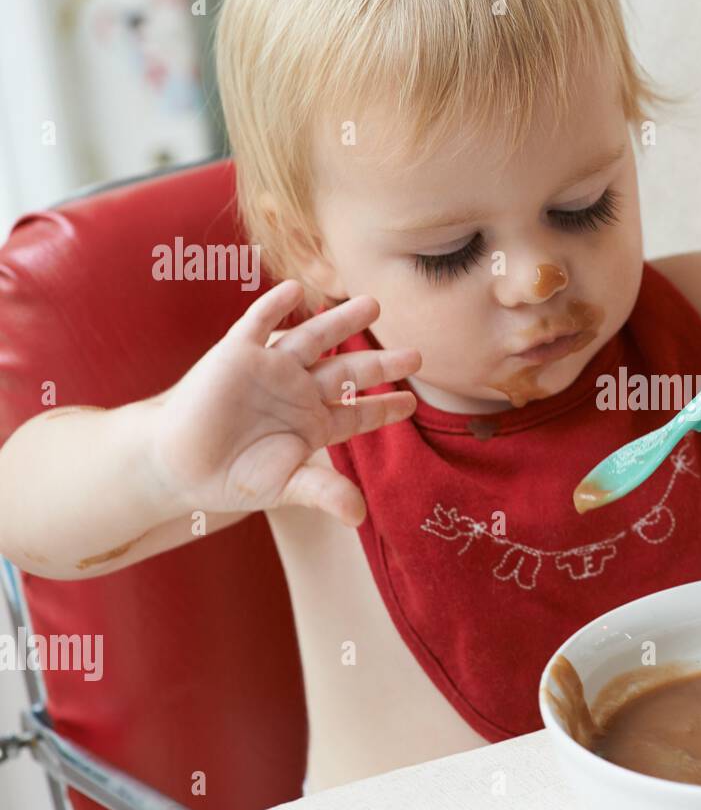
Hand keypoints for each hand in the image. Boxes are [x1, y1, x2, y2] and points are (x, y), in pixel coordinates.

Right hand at [151, 280, 419, 525]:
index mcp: (314, 423)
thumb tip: (360, 518)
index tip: (413, 404)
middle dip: (381, 364)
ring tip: (372, 304)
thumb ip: (323, 492)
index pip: (359, 413)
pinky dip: (274, 307)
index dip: (386, 408)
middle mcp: (299, 391)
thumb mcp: (283, 487)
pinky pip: (258, 325)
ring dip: (341, 321)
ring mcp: (270, 370)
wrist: (175, 465)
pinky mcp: (236, 355)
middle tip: (417, 355)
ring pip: (314, 339)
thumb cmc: (230, 476)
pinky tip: (295, 291)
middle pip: (349, 372)